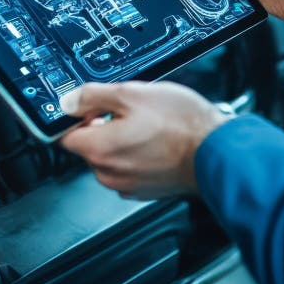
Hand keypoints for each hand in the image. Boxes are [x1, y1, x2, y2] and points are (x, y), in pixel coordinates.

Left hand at [59, 81, 231, 199]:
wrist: (217, 151)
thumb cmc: (182, 125)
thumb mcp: (132, 93)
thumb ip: (93, 96)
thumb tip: (68, 101)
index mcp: (100, 150)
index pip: (66, 136)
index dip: (78, 116)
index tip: (93, 107)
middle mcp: (109, 174)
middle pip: (90, 146)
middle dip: (103, 127)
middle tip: (130, 111)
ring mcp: (128, 185)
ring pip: (111, 157)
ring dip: (122, 140)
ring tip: (150, 126)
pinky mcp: (145, 190)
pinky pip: (129, 168)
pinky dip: (138, 155)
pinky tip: (158, 141)